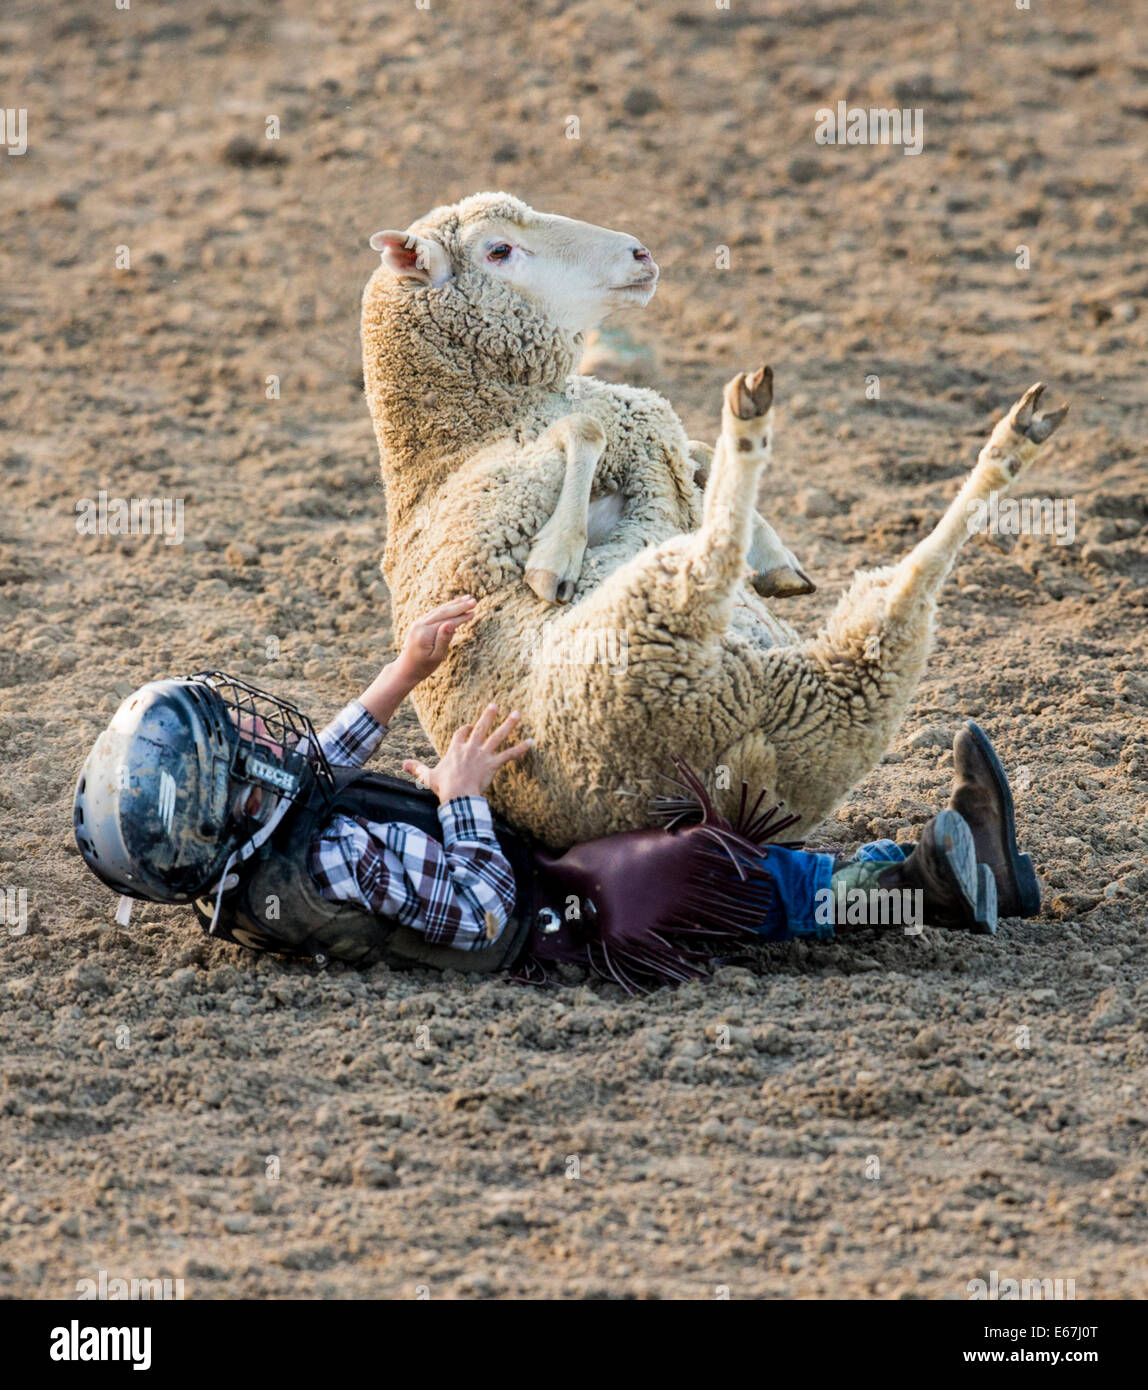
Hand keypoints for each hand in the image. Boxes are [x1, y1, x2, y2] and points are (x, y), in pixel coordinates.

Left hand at [393, 595, 476, 686]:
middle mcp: (420, 624)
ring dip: (453, 604)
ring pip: (439, 610)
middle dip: (459, 606)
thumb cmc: (423, 666)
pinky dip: (446, 608)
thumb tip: (451, 623)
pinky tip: (454, 605)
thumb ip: (443, 639)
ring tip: (467, 599)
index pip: (447, 621)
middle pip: (443, 612)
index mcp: (425, 633)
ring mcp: (418, 623)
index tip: (474, 612)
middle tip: (474, 600)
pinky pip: (434, 613)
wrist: (406, 669)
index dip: (461, 616)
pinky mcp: (419, 624)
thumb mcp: (436, 657)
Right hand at [403, 705, 533, 803]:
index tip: (469, 726)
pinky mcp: (493, 763)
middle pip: (480, 727)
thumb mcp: (428, 776)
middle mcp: (470, 747)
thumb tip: (402, 764)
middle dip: (488, 715)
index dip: (465, 729)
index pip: (461, 733)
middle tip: (495, 705)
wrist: (457, 794)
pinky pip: (510, 754)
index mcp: (455, 749)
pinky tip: (532, 741)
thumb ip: (417, 769)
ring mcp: (483, 754)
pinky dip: (521, 748)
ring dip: (508, 724)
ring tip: (517, 714)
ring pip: (498, 736)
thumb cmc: (443, 787)